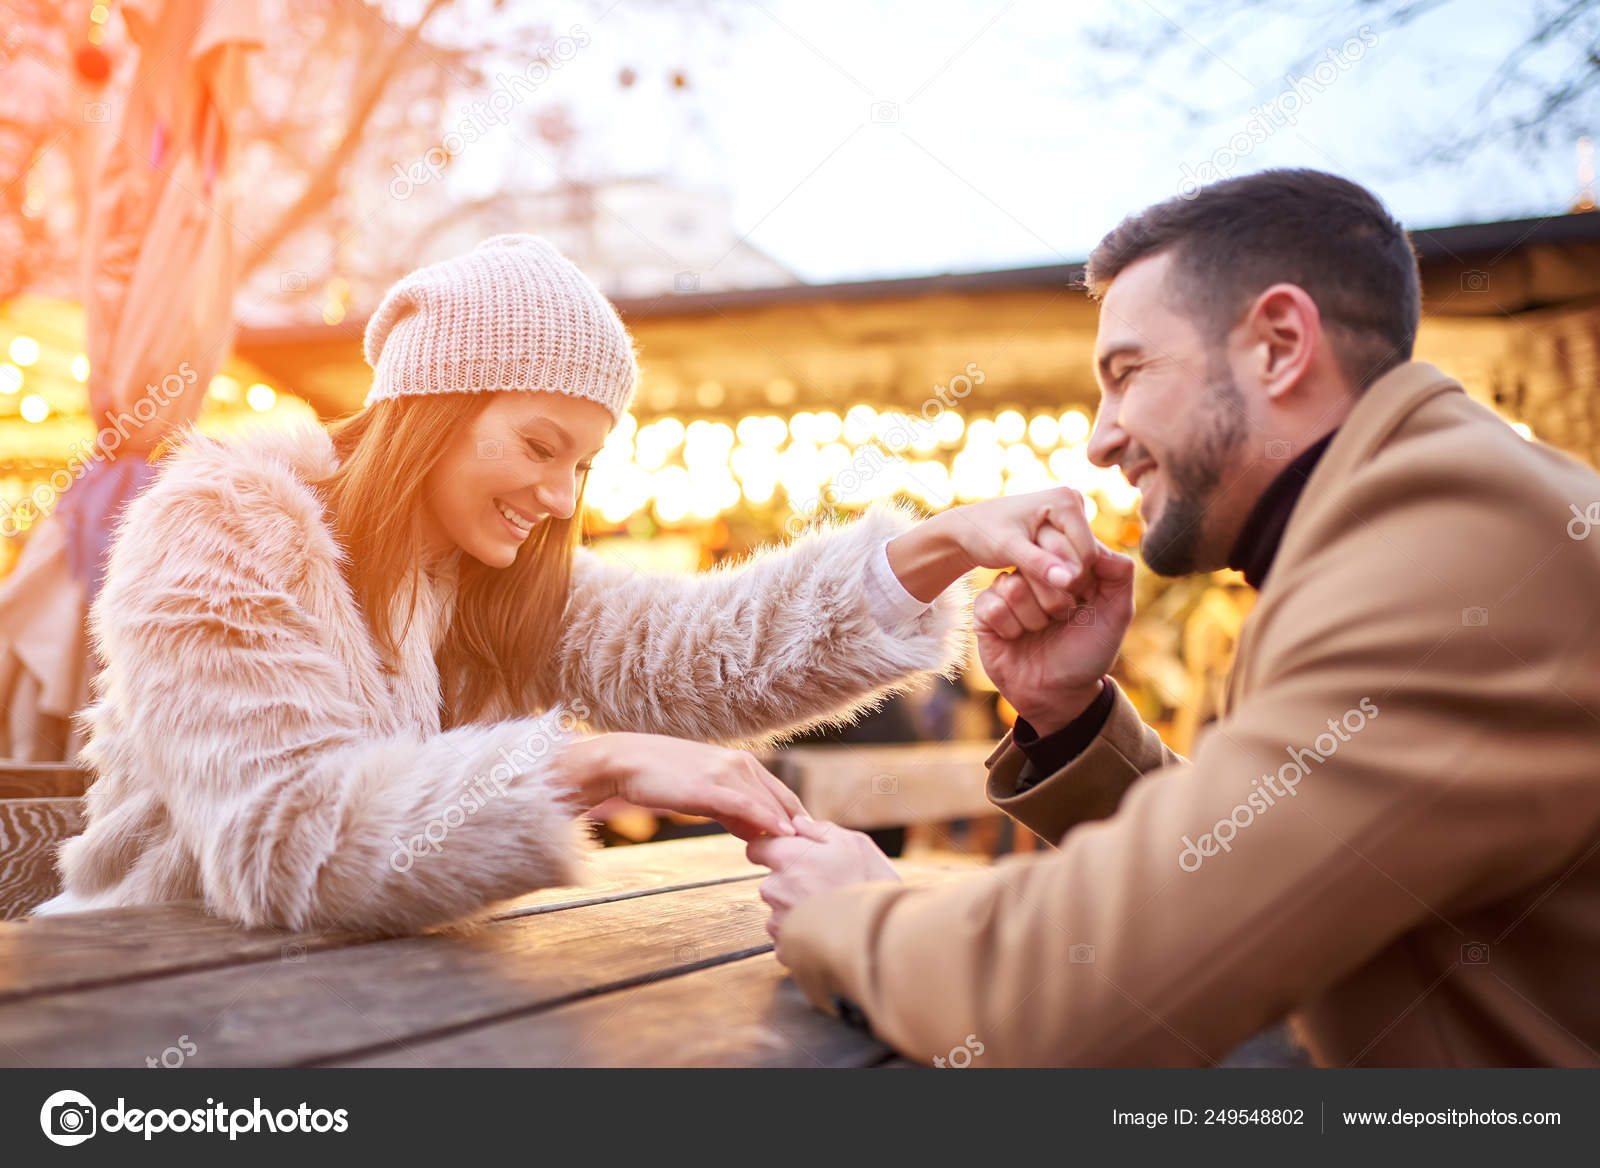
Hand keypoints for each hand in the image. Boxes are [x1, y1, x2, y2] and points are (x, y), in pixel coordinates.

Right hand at [556, 733, 806, 839]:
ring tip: (808, 849)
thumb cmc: (663, 779)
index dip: (799, 817)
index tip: (812, 841)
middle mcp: (739, 764)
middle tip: (819, 851)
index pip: (781, 793)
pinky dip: (768, 819)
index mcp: (740, 764)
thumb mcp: (705, 793)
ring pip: (769, 802)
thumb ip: (732, 810)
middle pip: (782, 799)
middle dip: (802, 825)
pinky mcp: (709, 787)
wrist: (626, 763)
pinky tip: (784, 834)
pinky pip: (748, 805)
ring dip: (790, 826)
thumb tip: (755, 832)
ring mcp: (725, 773)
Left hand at [746, 818, 899, 943]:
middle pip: (771, 880)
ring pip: (780, 908)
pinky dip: (803, 932)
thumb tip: (797, 824)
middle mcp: (773, 888)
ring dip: (796, 907)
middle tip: (825, 884)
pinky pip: (788, 935)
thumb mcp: (852, 842)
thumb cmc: (869, 882)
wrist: (881, 932)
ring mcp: (777, 921)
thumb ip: (818, 830)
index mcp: (785, 857)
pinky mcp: (785, 948)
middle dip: (790, 880)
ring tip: (830, 909)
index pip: (757, 847)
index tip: (791, 853)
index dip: (773, 848)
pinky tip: (827, 928)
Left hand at [887, 487, 1099, 613]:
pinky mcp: (1066, 528)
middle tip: (1028, 579)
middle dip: (1061, 575)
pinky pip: (1072, 559)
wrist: (968, 528)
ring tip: (1028, 576)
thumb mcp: (1007, 548)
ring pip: (1080, 561)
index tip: (1035, 583)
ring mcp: (1071, 515)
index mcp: (1066, 500)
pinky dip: (1055, 571)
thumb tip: (1068, 581)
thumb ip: (1037, 564)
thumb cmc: (982, 534)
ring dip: (1058, 576)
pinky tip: (1033, 574)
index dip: (1066, 577)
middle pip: (1086, 557)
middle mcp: (1074, 502)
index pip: (1086, 554)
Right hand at [977, 541, 1135, 734]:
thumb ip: (1119, 573)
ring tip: (1040, 630)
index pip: (1063, 542)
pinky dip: (1012, 628)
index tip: (1084, 599)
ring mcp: (1008, 589)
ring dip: (1033, 618)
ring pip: (1013, 585)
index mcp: (1064, 565)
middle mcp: (1034, 572)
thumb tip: (1096, 543)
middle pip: (1034, 562)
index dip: (1074, 575)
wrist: (1057, 694)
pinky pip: (993, 605)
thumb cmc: (1088, 653)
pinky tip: (1017, 638)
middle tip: (1062, 619)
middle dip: (1055, 600)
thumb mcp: (1116, 613)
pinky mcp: (985, 611)